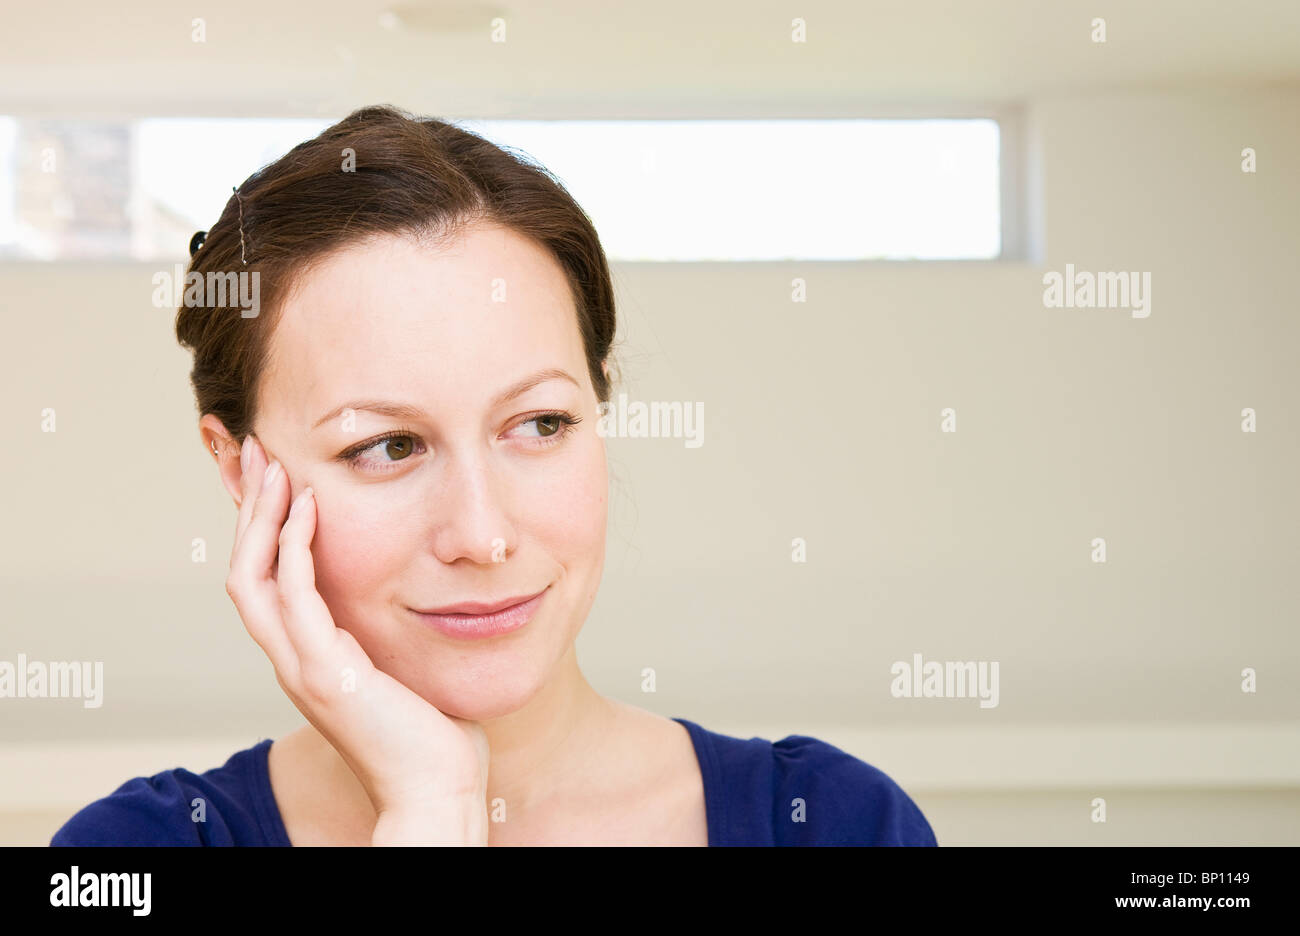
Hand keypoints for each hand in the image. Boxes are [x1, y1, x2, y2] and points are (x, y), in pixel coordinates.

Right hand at [225, 435, 489, 844]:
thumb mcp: (404, 667)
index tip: (278, 477)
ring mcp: (303, 668)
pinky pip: (294, 597)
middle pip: (244, 572)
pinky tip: (306, 507)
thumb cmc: (434, 735)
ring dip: (259, 517)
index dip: (264, 528)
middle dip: (248, 510)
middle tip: (258, 453)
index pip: (268, 581)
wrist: (437, 792)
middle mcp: (294, 661)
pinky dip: (294, 547)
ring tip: (273, 465)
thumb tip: (422, 594)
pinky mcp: (327, 674)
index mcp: (310, 657)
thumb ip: (393, 634)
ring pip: (252, 578)